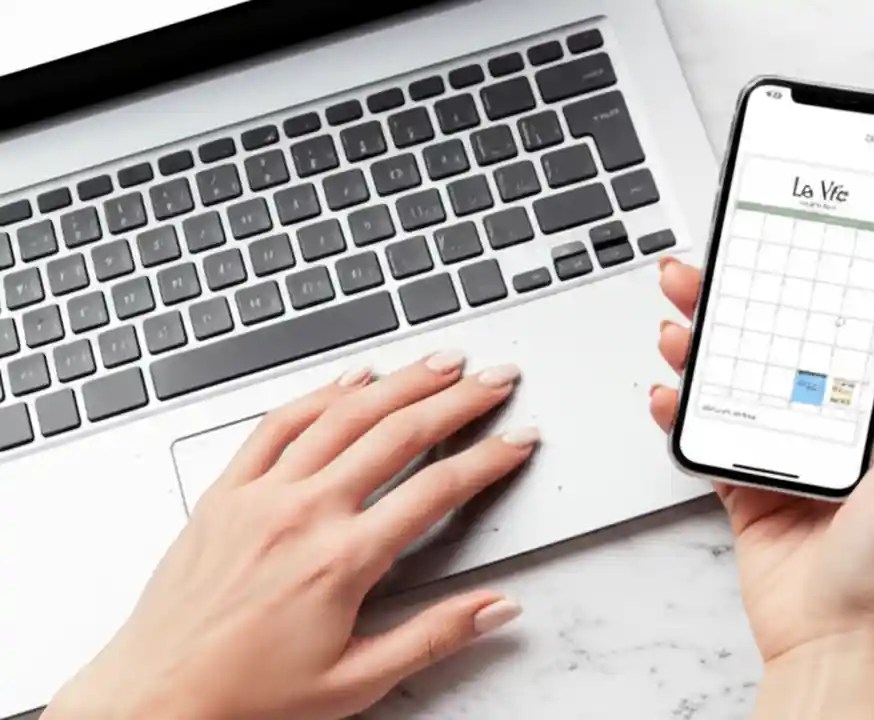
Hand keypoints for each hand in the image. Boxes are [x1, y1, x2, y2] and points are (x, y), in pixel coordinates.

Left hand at [46, 353, 535, 719]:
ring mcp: (261, 495)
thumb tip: (497, 608)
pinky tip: (352, 379)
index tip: (518, 440)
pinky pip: (278, 425)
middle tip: (495, 381)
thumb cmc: (245, 697)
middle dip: (458, 400)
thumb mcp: (356, 683)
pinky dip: (321, 393)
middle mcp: (303, 514)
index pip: (437, 490)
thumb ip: (434, 637)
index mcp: (342, 560)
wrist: (154, 700)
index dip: (489, 459)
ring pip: (343, 416)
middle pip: (398, 434)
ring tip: (440, 363)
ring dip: (400, 382)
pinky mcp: (226, 492)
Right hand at [650, 258, 873, 717]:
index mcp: (860, 424)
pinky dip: (681, 416)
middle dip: (724, 315)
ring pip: (727, 390)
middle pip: (764, 357)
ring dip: (696, 357)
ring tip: (673, 331)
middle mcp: (816, 434)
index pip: (820, 345)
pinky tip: (666, 395)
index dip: (790, 303)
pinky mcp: (741, 493)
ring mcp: (775, 461)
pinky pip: (704, 443)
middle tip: (692, 281)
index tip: (764, 267)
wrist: (827, 640)